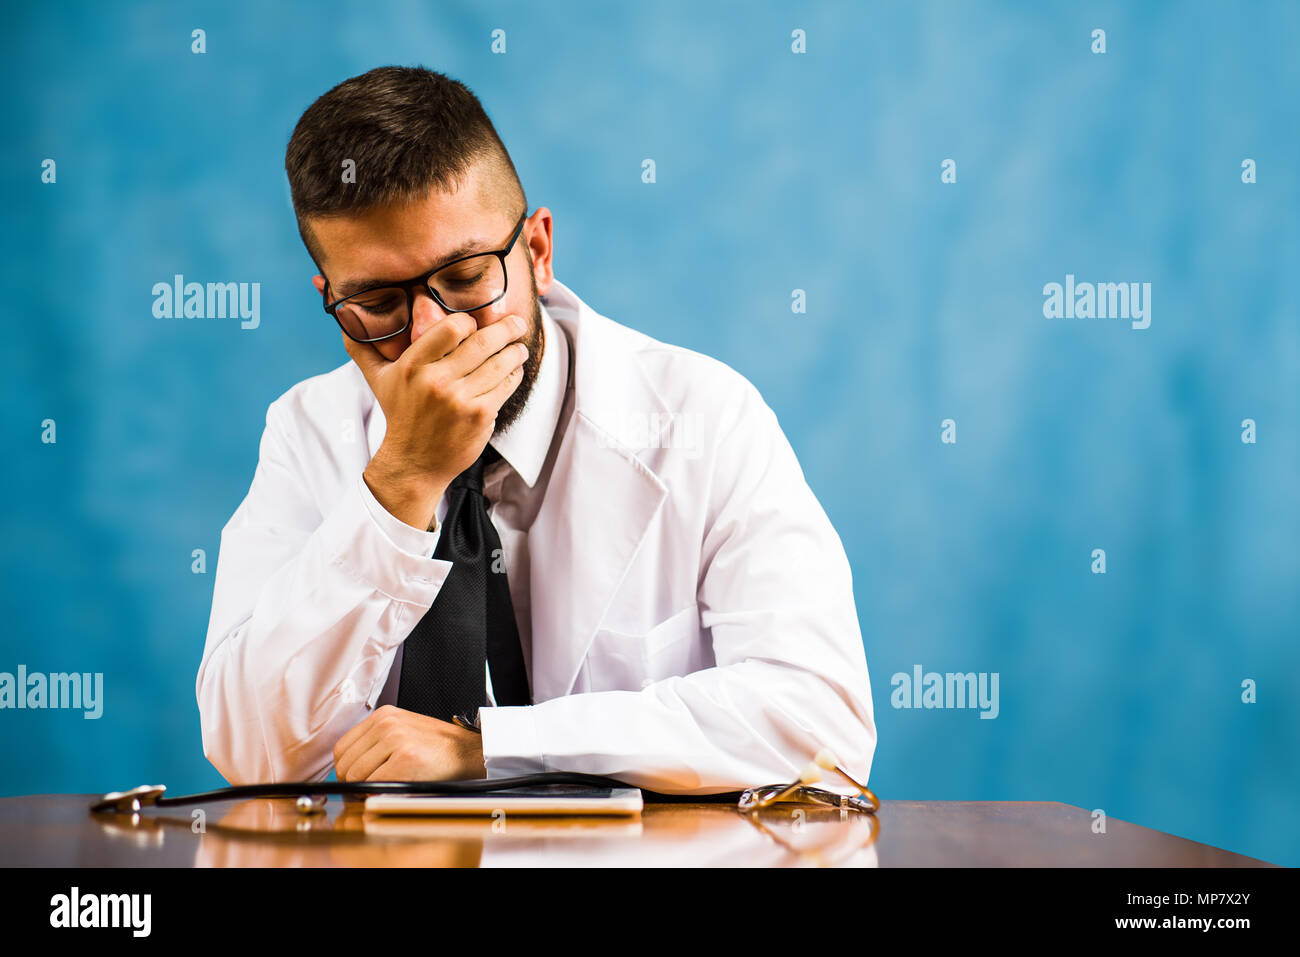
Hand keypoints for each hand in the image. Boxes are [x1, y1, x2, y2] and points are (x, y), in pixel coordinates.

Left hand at [333, 704, 486, 781]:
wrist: (468, 750)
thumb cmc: (436, 747)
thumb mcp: (402, 730)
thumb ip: (375, 742)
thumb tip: (346, 768)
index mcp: (383, 715)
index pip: (342, 748)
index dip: (345, 770)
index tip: (356, 781)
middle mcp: (386, 723)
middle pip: (345, 764)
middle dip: (353, 783)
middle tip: (369, 791)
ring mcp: (396, 739)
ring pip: (355, 776)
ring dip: (366, 789)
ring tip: (383, 789)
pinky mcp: (406, 759)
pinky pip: (374, 784)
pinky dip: (378, 793)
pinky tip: (393, 790)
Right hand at [343, 312, 528, 528]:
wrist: (413, 462)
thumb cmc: (399, 415)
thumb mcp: (377, 379)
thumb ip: (362, 347)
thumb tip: (344, 314)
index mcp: (412, 366)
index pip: (450, 328)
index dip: (469, 321)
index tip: (475, 323)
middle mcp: (436, 381)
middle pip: (482, 342)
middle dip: (506, 328)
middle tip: (517, 322)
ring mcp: (460, 400)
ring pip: (499, 363)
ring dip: (515, 351)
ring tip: (519, 347)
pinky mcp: (480, 416)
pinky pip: (505, 386)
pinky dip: (514, 375)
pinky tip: (514, 370)